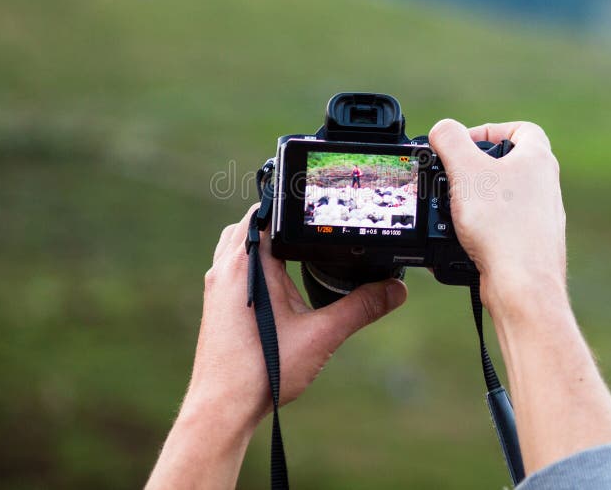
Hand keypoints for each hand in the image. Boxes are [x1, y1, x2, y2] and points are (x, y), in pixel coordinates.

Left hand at [147, 205, 406, 488]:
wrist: (222, 408)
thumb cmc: (262, 371)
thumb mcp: (322, 335)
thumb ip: (361, 307)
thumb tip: (396, 291)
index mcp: (249, 262)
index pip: (267, 210)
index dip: (292, 203)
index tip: (318, 205)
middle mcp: (226, 267)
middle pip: (253, 222)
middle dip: (280, 221)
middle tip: (313, 227)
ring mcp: (216, 285)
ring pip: (238, 243)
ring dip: (263, 240)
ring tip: (296, 251)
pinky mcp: (214, 303)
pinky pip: (232, 265)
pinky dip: (252, 262)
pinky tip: (276, 283)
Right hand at [428, 119, 566, 315]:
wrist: (522, 285)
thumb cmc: (501, 226)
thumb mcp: (465, 170)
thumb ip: (450, 141)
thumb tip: (442, 129)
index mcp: (537, 160)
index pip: (521, 129)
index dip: (490, 130)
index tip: (464, 145)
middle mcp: (545, 187)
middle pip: (509, 164)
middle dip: (476, 169)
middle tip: (452, 177)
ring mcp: (541, 218)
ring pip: (504, 198)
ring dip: (476, 200)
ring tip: (453, 210)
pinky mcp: (530, 245)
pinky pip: (501, 227)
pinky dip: (481, 228)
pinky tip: (463, 238)